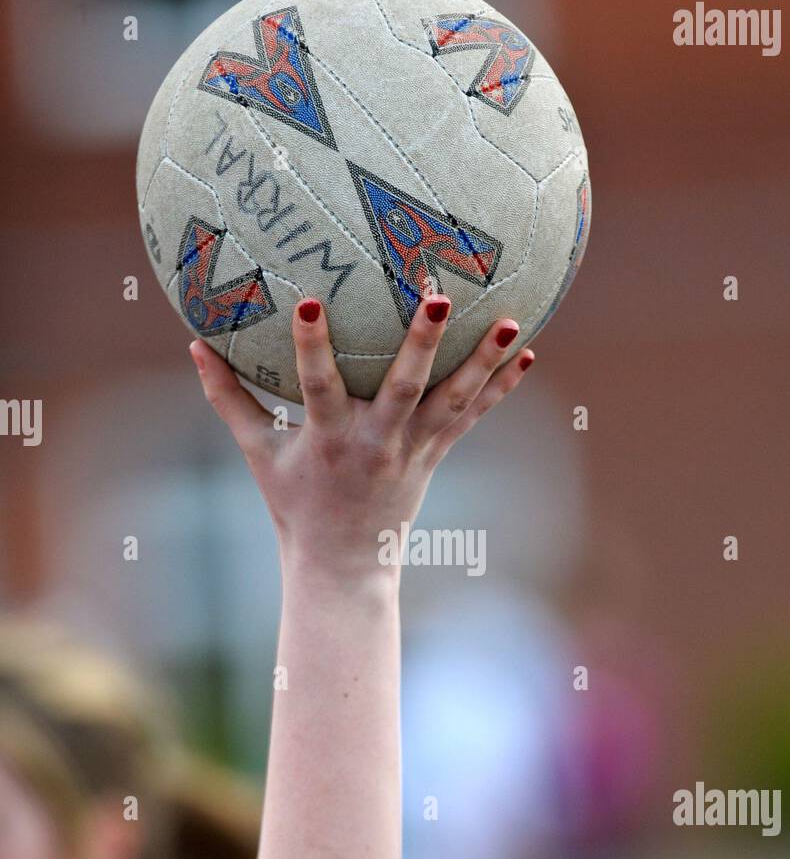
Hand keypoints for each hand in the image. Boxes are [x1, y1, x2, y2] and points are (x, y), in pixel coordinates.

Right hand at [190, 296, 533, 580]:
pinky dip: (500, 388)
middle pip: (405, 389)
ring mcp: (413, 451)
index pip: (318, 387)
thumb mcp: (258, 452)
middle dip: (422, 343)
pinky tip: (527, 352)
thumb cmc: (294, 502)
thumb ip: (228, 397)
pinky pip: (474, 417)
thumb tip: (193, 340)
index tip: (310, 303)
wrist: (343, 564)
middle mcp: (376, 443)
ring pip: (453, 401)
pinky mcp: (436, 455)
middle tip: (437, 295)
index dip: (313, 347)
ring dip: (482, 362)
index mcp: (329, 439)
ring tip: (509, 321)